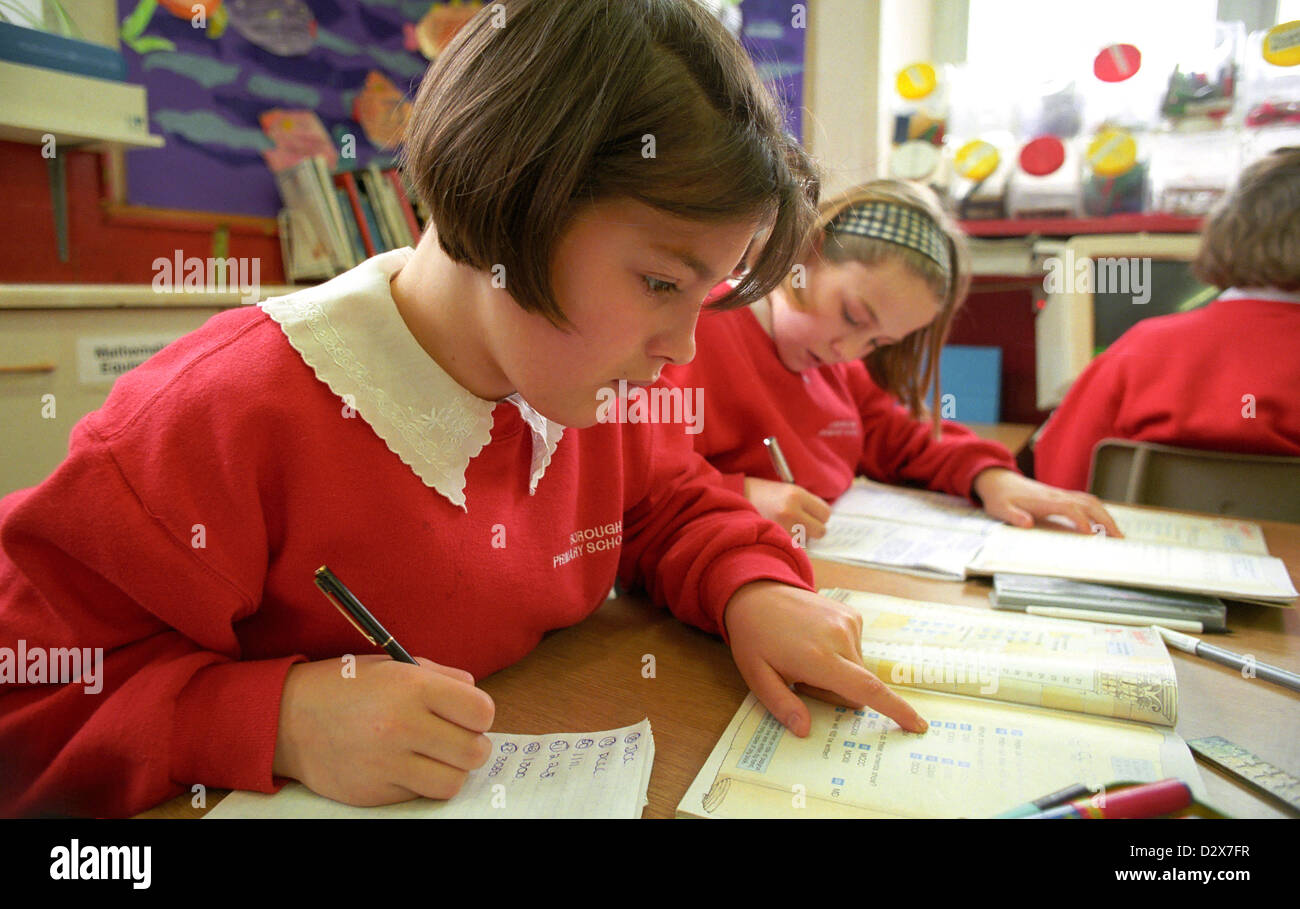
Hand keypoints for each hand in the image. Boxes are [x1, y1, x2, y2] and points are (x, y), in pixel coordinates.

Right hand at [273, 655, 494, 805]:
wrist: (287, 719)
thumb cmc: (345, 687)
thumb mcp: (393, 665)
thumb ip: (442, 677)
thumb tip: (476, 694)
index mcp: (412, 687)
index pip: (481, 711)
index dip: (479, 714)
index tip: (467, 715)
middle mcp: (402, 726)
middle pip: (474, 752)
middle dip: (471, 745)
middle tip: (453, 738)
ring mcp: (388, 763)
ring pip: (452, 782)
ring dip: (449, 770)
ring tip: (432, 756)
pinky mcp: (375, 793)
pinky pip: (420, 795)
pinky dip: (419, 783)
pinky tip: (402, 765)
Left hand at [724, 581, 927, 737]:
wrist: (757, 593)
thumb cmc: (755, 638)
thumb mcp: (757, 677)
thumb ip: (782, 706)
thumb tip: (805, 730)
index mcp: (819, 658)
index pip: (867, 689)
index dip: (895, 710)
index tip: (917, 725)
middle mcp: (840, 638)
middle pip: (859, 687)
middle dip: (836, 694)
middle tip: (801, 680)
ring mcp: (849, 623)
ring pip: (858, 669)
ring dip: (838, 673)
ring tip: (806, 656)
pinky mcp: (852, 614)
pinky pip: (856, 649)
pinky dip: (840, 654)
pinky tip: (815, 641)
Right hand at [742, 476, 831, 538]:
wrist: (729, 500)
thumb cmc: (756, 493)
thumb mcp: (783, 489)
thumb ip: (803, 501)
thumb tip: (820, 517)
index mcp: (796, 494)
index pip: (825, 512)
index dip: (819, 515)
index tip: (812, 516)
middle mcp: (792, 511)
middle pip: (820, 530)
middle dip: (812, 529)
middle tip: (800, 524)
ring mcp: (783, 528)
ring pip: (805, 541)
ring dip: (797, 537)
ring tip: (781, 526)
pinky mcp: (773, 540)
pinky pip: (791, 546)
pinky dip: (785, 543)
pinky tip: (774, 533)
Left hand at [972, 468, 1121, 536]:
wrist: (999, 481)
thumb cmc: (1000, 497)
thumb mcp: (1001, 509)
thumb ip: (1014, 516)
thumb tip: (1027, 523)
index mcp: (1044, 500)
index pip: (1069, 508)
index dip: (1081, 521)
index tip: (1089, 535)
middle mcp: (1057, 495)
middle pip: (1088, 504)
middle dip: (1105, 520)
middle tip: (1118, 538)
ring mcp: (1061, 494)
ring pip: (1090, 501)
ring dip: (1106, 516)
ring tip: (1118, 534)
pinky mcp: (1062, 496)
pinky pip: (1086, 501)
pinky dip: (1099, 511)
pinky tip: (1105, 523)